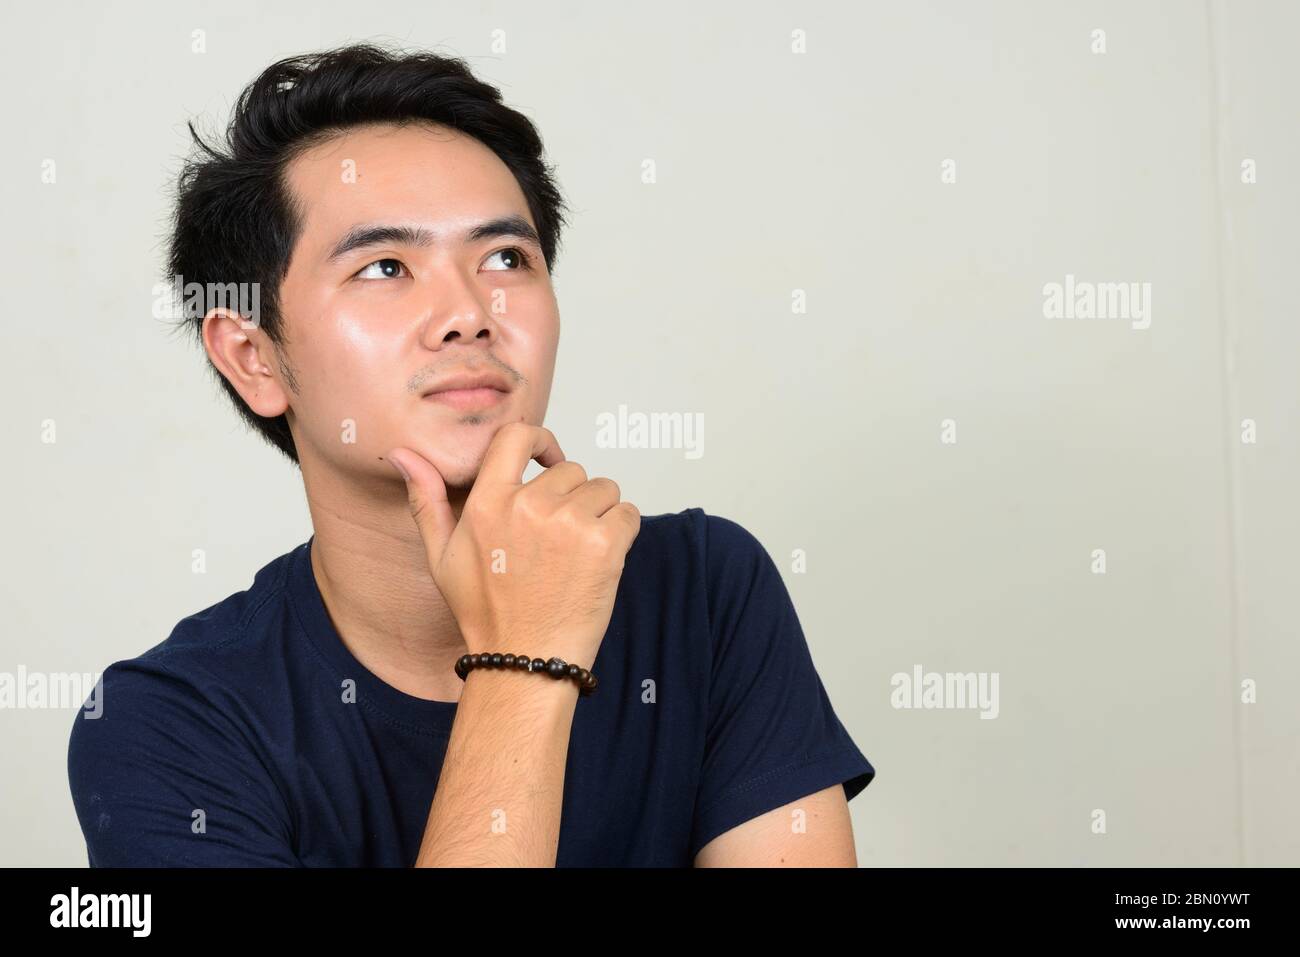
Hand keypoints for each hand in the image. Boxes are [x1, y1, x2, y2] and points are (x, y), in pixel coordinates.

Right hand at [385, 423, 640, 668]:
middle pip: (570, 470)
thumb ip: (426, 500)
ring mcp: (569, 523)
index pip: (517, 437)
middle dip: (572, 496)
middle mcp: (528, 506)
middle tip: (559, 540)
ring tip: (577, 553)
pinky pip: (627, 513)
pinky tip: (600, 559)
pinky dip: (621, 531)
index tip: (549, 457)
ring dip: (599, 513)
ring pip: (603, 489)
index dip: (541, 440)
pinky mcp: (604, 543)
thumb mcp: (440, 558)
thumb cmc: (484, 612)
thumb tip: (402, 454)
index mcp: (487, 502)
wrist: (525, 661)